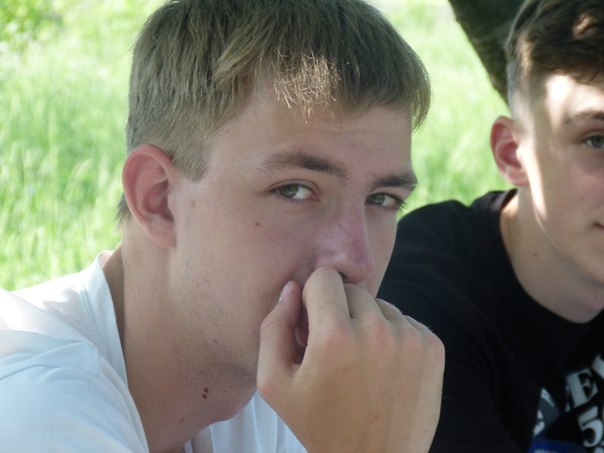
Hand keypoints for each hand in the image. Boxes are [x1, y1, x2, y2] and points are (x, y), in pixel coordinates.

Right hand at [257, 267, 443, 452]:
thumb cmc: (320, 425)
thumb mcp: (275, 384)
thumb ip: (274, 327)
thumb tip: (292, 288)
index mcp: (335, 336)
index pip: (324, 277)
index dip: (314, 298)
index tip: (314, 325)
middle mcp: (377, 329)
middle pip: (353, 289)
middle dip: (340, 310)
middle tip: (336, 347)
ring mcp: (410, 338)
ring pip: (381, 305)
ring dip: (368, 323)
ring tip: (362, 361)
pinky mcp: (433, 347)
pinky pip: (405, 321)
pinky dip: (393, 336)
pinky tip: (384, 367)